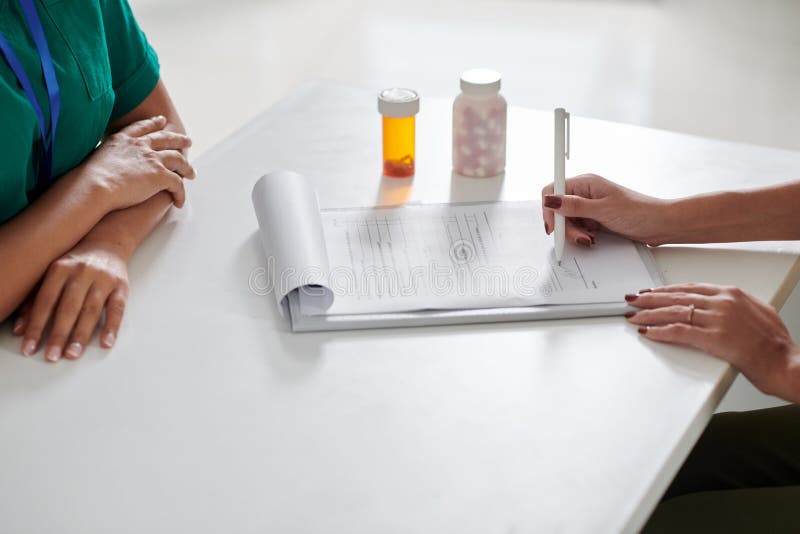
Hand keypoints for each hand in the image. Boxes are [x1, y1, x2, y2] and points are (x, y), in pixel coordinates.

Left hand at [12, 237, 129, 361]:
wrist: (108, 243)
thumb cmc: (76, 264)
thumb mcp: (52, 275)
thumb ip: (35, 301)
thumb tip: (19, 330)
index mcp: (60, 268)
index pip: (45, 302)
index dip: (36, 326)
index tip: (30, 348)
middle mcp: (82, 272)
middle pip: (69, 307)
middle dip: (59, 334)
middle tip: (52, 357)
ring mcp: (103, 278)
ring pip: (92, 310)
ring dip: (81, 335)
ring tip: (73, 355)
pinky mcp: (121, 285)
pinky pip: (117, 308)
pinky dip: (112, 327)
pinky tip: (106, 343)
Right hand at [77, 115, 194, 210]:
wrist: (94, 186)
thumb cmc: (87, 179)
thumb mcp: (94, 159)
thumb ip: (103, 158)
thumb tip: (95, 167)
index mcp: (123, 139)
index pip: (142, 127)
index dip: (153, 123)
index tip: (161, 121)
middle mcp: (140, 145)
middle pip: (165, 139)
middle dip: (178, 139)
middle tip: (188, 140)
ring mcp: (152, 159)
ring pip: (177, 159)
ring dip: (187, 167)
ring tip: (192, 173)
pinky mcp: (160, 175)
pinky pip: (177, 183)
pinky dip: (180, 193)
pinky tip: (179, 201)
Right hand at [541, 174, 671, 245]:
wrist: (660, 224)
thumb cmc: (639, 211)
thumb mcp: (603, 210)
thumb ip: (574, 206)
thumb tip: (550, 200)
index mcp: (585, 182)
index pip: (553, 189)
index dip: (549, 208)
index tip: (553, 226)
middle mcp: (584, 192)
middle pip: (558, 209)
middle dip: (565, 226)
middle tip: (579, 236)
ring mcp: (589, 206)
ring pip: (566, 221)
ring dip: (574, 233)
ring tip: (590, 238)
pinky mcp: (594, 218)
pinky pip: (577, 227)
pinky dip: (581, 235)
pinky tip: (593, 237)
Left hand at [625, 283, 799, 400]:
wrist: (787, 363)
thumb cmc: (776, 344)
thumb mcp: (759, 313)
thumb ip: (737, 306)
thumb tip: (722, 306)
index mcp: (733, 294)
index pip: (690, 287)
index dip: (667, 290)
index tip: (652, 291)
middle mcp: (723, 302)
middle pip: (677, 296)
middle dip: (651, 298)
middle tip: (633, 299)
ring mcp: (717, 319)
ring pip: (673, 312)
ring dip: (649, 313)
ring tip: (633, 314)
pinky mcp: (713, 337)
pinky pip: (678, 331)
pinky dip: (659, 330)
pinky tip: (647, 331)